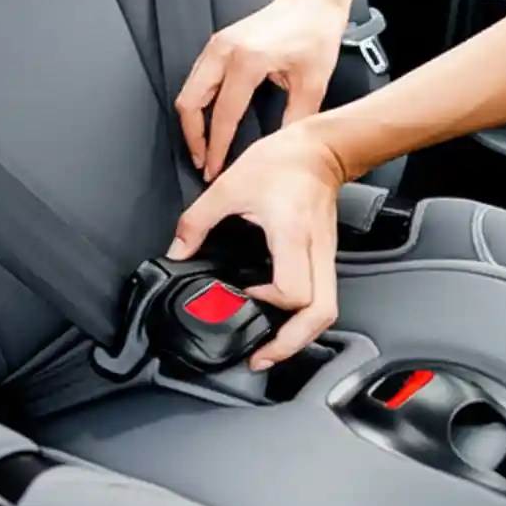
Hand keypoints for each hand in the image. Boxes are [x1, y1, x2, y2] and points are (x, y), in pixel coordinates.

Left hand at [165, 122, 347, 369]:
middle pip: (320, 315)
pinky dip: (304, 317)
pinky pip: (322, 298)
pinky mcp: (326, 258)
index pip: (294, 290)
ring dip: (301, 335)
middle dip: (292, 343)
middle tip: (261, 356)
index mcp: (291, 234)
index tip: (244, 297)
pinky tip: (281, 319)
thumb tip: (178, 251)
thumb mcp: (228, 185)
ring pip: (327, 312)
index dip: (270, 304)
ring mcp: (326, 257)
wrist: (320, 149)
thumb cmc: (282, 161)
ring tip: (271, 347)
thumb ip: (197, 221)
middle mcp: (315, 252)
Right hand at [175, 0, 348, 181]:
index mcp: (247, 60)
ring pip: (187, 92)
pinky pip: (195, 81)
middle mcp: (224, 51)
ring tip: (204, 148)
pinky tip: (208, 123)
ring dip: (192, 123)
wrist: (310, 0)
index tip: (214, 170)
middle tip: (203, 163)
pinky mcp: (216, 45)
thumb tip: (279, 151)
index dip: (217, 149)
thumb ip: (295, 120)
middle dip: (193, 138)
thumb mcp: (312, 83)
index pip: (222, 116)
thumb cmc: (314, 33)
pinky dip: (197, 106)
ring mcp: (216, 46)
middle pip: (189, 104)